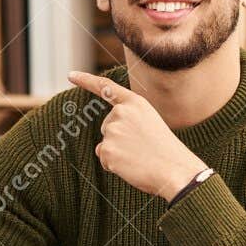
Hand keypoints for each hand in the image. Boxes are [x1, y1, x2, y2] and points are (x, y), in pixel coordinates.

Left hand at [67, 71, 204, 200]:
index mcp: (135, 103)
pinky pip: (105, 160)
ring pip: (106, 145)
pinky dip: (115, 167)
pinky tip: (132, 166)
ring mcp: (112, 130)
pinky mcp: (107, 149)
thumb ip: (126, 127)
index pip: (106, 88)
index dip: (86, 80)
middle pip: (106, 127)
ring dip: (118, 154)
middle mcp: (121, 112)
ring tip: (140, 157)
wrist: (175, 170)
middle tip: (142, 148)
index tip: (71, 75)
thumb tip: (100, 148)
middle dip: (118, 139)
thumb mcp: (150, 126)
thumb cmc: (166, 152)